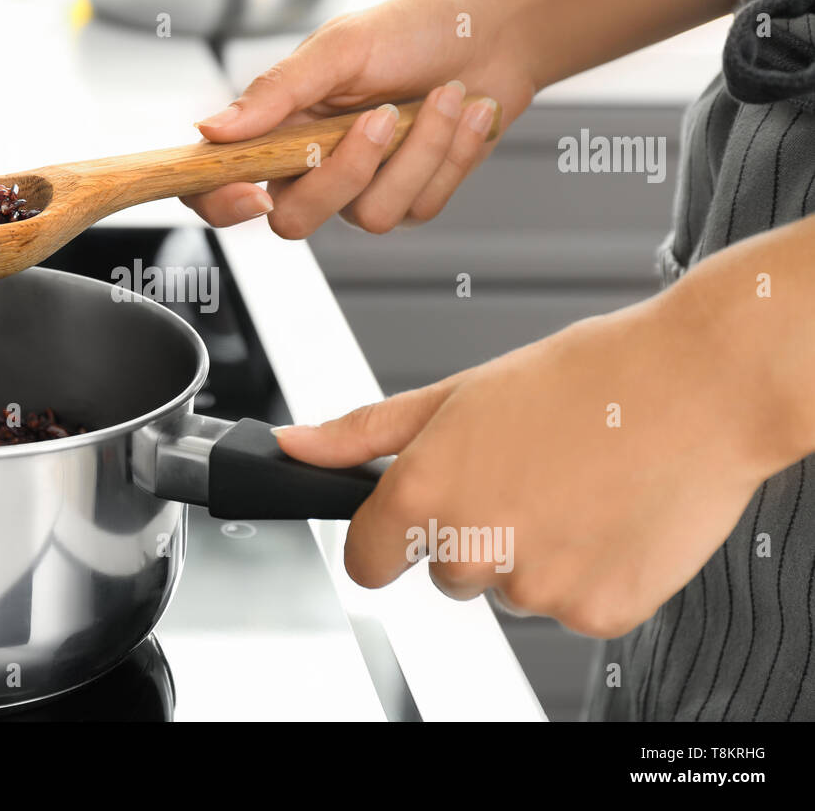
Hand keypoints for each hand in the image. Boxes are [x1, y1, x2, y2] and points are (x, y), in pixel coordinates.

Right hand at [188, 0, 534, 238]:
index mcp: (277, 128)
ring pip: (370, 216)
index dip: (220, 202)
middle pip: (295, 220)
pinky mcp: (411, 201)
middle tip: (381, 115)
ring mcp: (362, 191)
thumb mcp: (340, 47)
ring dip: (419, 150)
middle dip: (346, 172)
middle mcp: (311, 168)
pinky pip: (420, 207)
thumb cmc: (411, 29)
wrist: (492, 32)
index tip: (252, 193)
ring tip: (445, 95)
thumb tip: (211, 129)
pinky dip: (451, 153)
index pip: (219, 184)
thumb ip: (276, 91)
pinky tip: (467, 112)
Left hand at [273, 289, 783, 637]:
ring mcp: (537, 590)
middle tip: (523, 472)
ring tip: (573, 484)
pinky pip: (569, 606)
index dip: (385, 538)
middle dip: (471, 531)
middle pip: (443, 573)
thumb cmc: (583, 380)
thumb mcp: (456, 394)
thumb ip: (363, 434)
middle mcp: (472, 550)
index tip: (411, 520)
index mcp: (424, 495)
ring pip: (508, 589)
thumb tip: (295, 448)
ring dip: (530, 551)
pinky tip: (608, 514)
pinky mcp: (598, 613)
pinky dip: (585, 571)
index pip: (366, 561)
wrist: (698, 386)